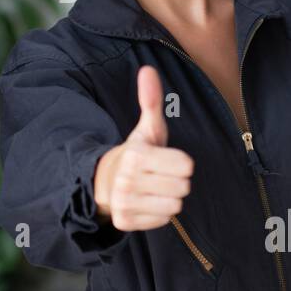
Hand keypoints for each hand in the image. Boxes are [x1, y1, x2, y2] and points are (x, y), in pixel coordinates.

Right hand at [93, 66, 193, 231]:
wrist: (104, 181)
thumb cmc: (136, 154)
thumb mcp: (146, 129)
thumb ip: (152, 101)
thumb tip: (148, 69)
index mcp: (135, 155)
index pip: (186, 165)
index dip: (181, 162)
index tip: (165, 159)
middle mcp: (127, 180)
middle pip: (183, 187)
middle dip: (176, 181)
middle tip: (159, 175)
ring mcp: (124, 202)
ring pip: (175, 206)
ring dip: (169, 198)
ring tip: (153, 189)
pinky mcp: (124, 222)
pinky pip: (163, 220)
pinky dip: (159, 213)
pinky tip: (146, 202)